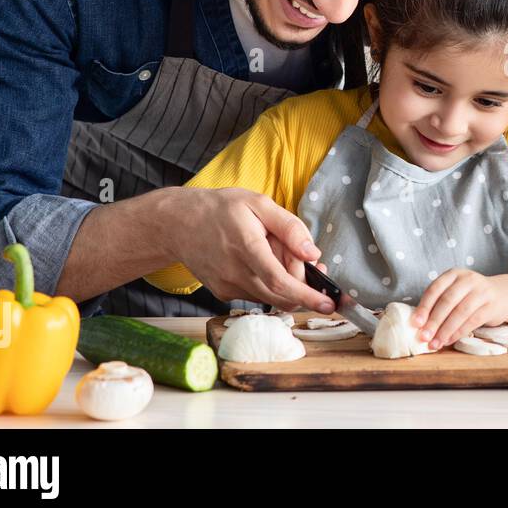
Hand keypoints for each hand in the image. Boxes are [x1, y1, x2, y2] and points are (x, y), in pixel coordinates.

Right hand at [164, 187, 334, 313]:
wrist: (178, 223)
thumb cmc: (221, 209)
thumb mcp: (258, 204)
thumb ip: (289, 227)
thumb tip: (313, 254)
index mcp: (246, 246)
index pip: (279, 281)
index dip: (307, 296)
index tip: (329, 304)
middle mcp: (234, 272)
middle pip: (280, 295)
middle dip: (304, 289)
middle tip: (312, 268)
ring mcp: (226, 286)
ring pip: (269, 296)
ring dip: (285, 283)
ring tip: (275, 252)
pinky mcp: (222, 293)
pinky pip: (256, 294)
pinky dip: (268, 284)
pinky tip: (259, 261)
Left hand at [411, 269, 507, 349]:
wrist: (502, 295)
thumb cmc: (470, 296)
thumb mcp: (456, 291)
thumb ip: (439, 302)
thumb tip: (419, 325)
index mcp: (454, 274)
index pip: (435, 289)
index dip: (424, 306)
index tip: (415, 323)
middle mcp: (468, 279)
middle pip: (447, 301)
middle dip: (434, 321)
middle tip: (424, 337)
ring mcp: (482, 291)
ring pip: (460, 312)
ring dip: (446, 330)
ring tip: (435, 343)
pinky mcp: (492, 305)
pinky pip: (473, 321)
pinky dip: (459, 332)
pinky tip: (449, 340)